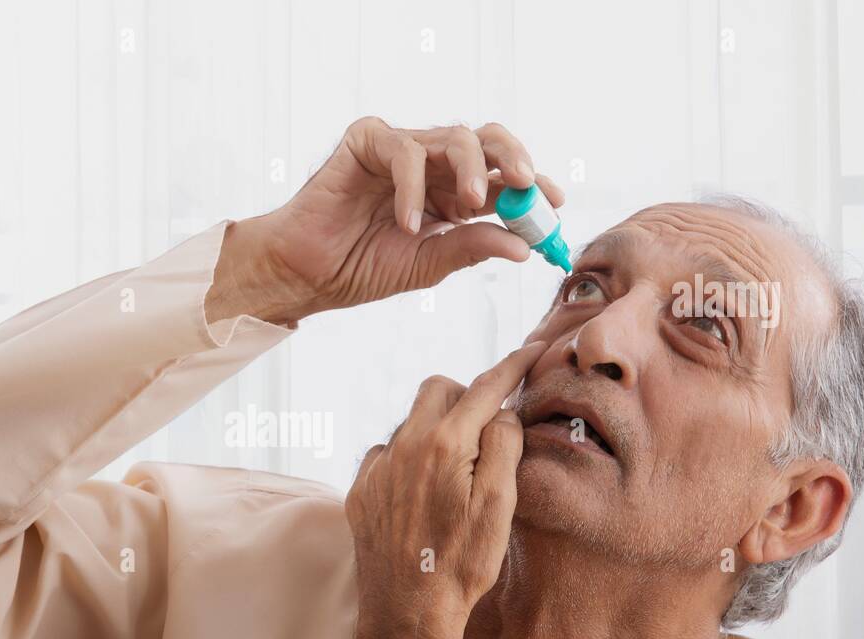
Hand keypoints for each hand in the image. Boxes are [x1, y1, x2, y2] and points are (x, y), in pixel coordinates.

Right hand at [208, 116, 564, 325]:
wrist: (308, 275)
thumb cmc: (361, 269)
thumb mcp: (428, 265)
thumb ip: (471, 249)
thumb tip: (523, 247)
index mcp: (449, 194)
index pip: (501, 178)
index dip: (532, 185)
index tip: (556, 203)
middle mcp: (431, 166)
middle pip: (486, 141)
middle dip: (513, 158)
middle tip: (525, 183)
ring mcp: (400, 150)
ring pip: (453, 137)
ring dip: (468, 170)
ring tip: (466, 205)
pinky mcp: (367, 142)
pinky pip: (404, 150)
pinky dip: (412, 185)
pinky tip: (408, 222)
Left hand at [345, 341, 547, 638]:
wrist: (406, 613)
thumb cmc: (462, 565)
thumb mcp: (499, 506)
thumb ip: (503, 447)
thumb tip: (500, 413)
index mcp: (443, 444)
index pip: (484, 388)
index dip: (511, 366)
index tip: (531, 351)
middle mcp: (402, 446)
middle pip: (437, 389)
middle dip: (465, 395)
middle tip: (487, 424)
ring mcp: (377, 468)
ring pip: (408, 421)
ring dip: (435, 429)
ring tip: (456, 469)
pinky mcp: (361, 492)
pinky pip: (385, 454)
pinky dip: (407, 459)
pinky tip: (422, 491)